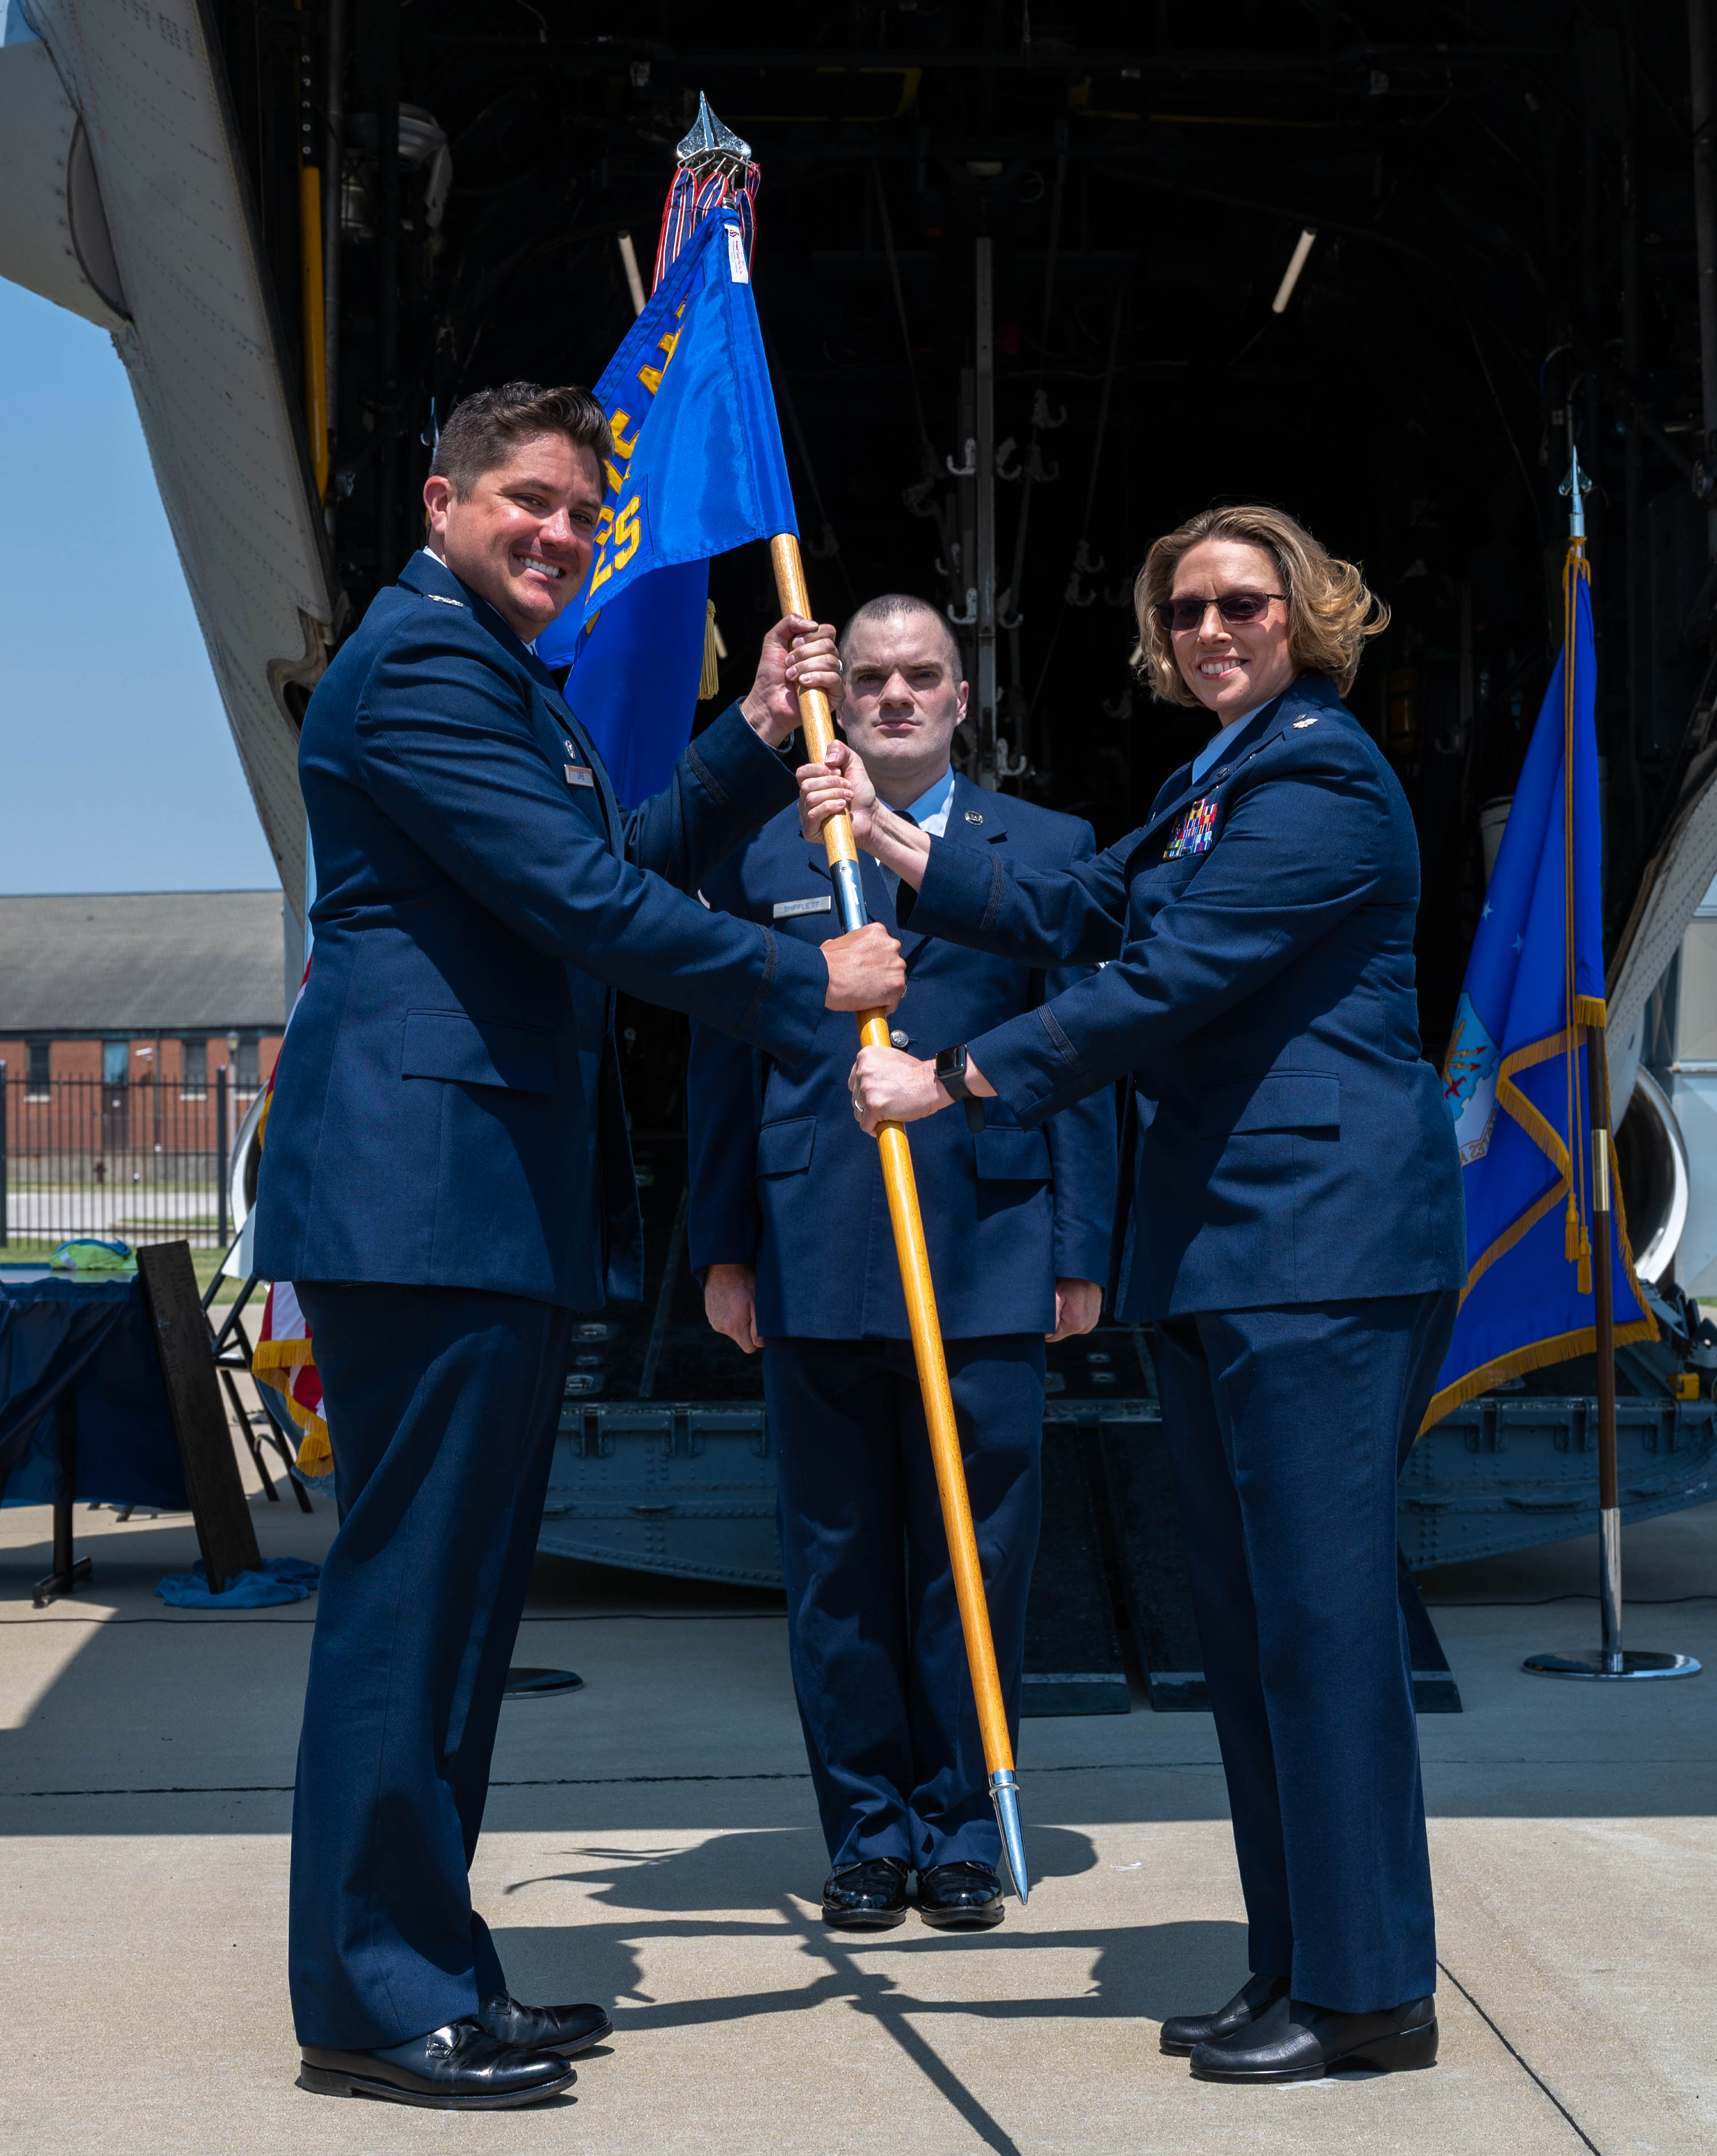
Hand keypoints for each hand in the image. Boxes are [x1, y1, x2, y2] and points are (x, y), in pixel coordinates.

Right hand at [704, 1262, 762, 1353]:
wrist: (723, 1266)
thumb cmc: (744, 1283)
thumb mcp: (758, 1304)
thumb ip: (759, 1328)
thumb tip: (761, 1343)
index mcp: (733, 1326)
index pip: (751, 1348)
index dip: (758, 1337)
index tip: (759, 1322)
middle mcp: (721, 1327)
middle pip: (741, 1340)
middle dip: (748, 1330)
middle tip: (750, 1310)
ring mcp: (713, 1321)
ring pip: (733, 1331)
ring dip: (739, 1322)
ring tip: (740, 1303)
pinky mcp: (710, 1315)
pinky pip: (724, 1322)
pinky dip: (730, 1316)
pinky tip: (732, 1301)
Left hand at [740, 615, 844, 747]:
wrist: (767, 700)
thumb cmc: (770, 673)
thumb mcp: (773, 640)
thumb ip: (789, 622)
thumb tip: (813, 624)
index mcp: (817, 647)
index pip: (828, 631)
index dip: (810, 635)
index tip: (792, 644)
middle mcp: (828, 660)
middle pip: (829, 645)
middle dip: (803, 652)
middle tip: (787, 662)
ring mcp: (833, 677)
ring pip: (831, 661)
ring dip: (805, 666)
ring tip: (790, 675)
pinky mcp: (836, 695)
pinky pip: (835, 679)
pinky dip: (816, 678)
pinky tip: (802, 683)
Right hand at [798, 736, 877, 848]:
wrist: (871, 815)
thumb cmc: (861, 792)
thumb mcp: (854, 764)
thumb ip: (841, 751)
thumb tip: (827, 758)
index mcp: (811, 784)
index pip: (801, 772)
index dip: (819, 769)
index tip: (838, 772)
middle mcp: (805, 799)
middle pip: (806, 786)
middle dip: (831, 783)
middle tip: (847, 787)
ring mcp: (806, 816)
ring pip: (810, 799)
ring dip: (834, 795)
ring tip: (848, 797)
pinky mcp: (810, 831)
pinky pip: (813, 814)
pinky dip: (829, 807)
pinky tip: (842, 807)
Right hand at [823, 924, 904, 1012]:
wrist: (825, 978)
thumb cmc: (828, 963)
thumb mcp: (840, 941)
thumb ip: (855, 945)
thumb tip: (853, 952)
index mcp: (878, 932)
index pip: (885, 947)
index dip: (876, 960)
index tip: (870, 967)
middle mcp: (891, 946)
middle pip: (893, 963)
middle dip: (883, 973)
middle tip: (867, 980)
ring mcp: (896, 966)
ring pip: (895, 980)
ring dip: (884, 988)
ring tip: (867, 994)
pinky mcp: (896, 985)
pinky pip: (894, 1000)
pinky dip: (884, 1005)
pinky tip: (872, 1005)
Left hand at [844, 1043, 985, 1131]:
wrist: (931, 1082)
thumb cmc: (916, 1074)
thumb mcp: (891, 1060)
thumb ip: (875, 1068)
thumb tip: (865, 1081)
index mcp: (865, 1056)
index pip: (854, 1081)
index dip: (865, 1091)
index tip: (876, 1096)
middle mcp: (862, 1070)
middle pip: (855, 1097)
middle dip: (868, 1104)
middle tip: (886, 1106)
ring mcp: (867, 1088)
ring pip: (858, 1111)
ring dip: (870, 1116)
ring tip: (886, 1115)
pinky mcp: (873, 1105)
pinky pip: (866, 1124)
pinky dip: (873, 1128)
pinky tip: (883, 1125)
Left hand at [1048, 1278, 1103, 1343]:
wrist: (1084, 1267)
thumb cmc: (1066, 1279)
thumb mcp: (1054, 1296)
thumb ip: (1049, 1317)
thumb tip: (1045, 1335)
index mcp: (1075, 1324)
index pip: (1050, 1336)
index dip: (1044, 1323)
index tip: (1047, 1308)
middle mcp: (1086, 1326)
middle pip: (1059, 1332)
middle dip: (1054, 1320)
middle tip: (1055, 1301)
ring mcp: (1091, 1322)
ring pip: (1067, 1326)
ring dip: (1062, 1316)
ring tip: (1064, 1299)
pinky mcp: (1093, 1318)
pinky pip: (1075, 1321)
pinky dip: (1070, 1313)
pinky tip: (1071, 1301)